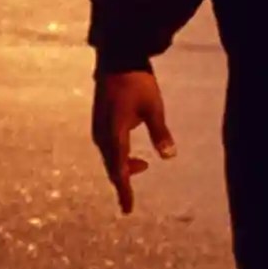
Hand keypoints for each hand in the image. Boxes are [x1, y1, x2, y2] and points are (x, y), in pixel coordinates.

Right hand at [92, 71, 176, 213]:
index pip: (119, 170)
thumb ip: (160, 133)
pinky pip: (107, 145)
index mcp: (114, 133)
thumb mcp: (153, 108)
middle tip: (131, 198)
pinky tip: (131, 151)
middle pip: (111, 166)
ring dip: (122, 166)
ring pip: (109, 156)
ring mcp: (98, 126)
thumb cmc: (137, 82)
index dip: (124, 191)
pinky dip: (118, 154)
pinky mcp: (100, 119)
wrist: (117, 58)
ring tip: (143, 166)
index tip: (127, 209)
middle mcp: (102, 133)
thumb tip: (169, 157)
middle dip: (123, 181)